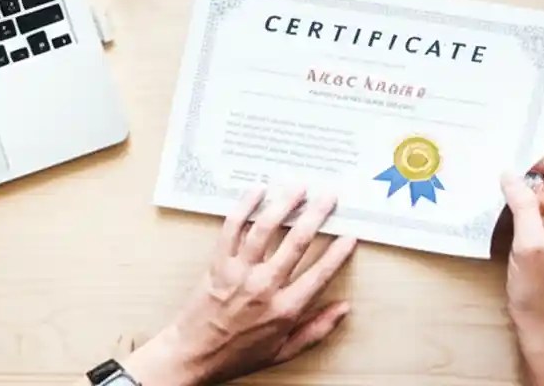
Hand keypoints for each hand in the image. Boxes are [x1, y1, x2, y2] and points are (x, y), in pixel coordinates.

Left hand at [121, 187, 357, 385]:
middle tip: (329, 197)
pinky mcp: (218, 263)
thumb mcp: (283, 351)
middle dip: (316, 215)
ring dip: (284, 204)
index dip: (338, 253)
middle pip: (296, 242)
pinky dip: (244, 206)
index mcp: (284, 309)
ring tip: (298, 187)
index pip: (319, 274)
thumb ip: (316, 329)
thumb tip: (344, 309)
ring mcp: (239, 272)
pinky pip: (232, 228)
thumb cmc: (238, 354)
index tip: (349, 236)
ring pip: (264, 228)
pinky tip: (257, 191)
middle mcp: (263, 286)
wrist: (193, 355)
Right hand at [500, 158, 543, 385]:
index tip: (514, 173)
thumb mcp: (528, 243)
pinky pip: (535, 217)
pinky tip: (505, 226)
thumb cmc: (538, 289)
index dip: (539, 165)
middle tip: (501, 192)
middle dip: (526, 181)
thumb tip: (511, 175)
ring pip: (540, 200)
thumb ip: (523, 206)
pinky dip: (520, 214)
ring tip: (499, 209)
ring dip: (520, 198)